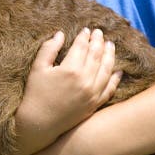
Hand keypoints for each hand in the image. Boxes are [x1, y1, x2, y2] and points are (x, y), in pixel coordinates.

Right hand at [15, 28, 120, 154]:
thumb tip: (60, 34)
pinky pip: (109, 89)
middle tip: (99, 32)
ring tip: (110, 45)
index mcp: (70, 69)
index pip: (81, 47)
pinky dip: (115, 78)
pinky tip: (118, 70)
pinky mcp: (95, 104)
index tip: (86, 30)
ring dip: (109, 55)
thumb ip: (49, 48)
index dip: (84, 36)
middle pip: (96, 55)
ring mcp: (92, 94)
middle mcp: (85, 81)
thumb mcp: (38, 68)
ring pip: (106, 69)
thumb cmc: (35, 94)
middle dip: (98, 41)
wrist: (39, 124)